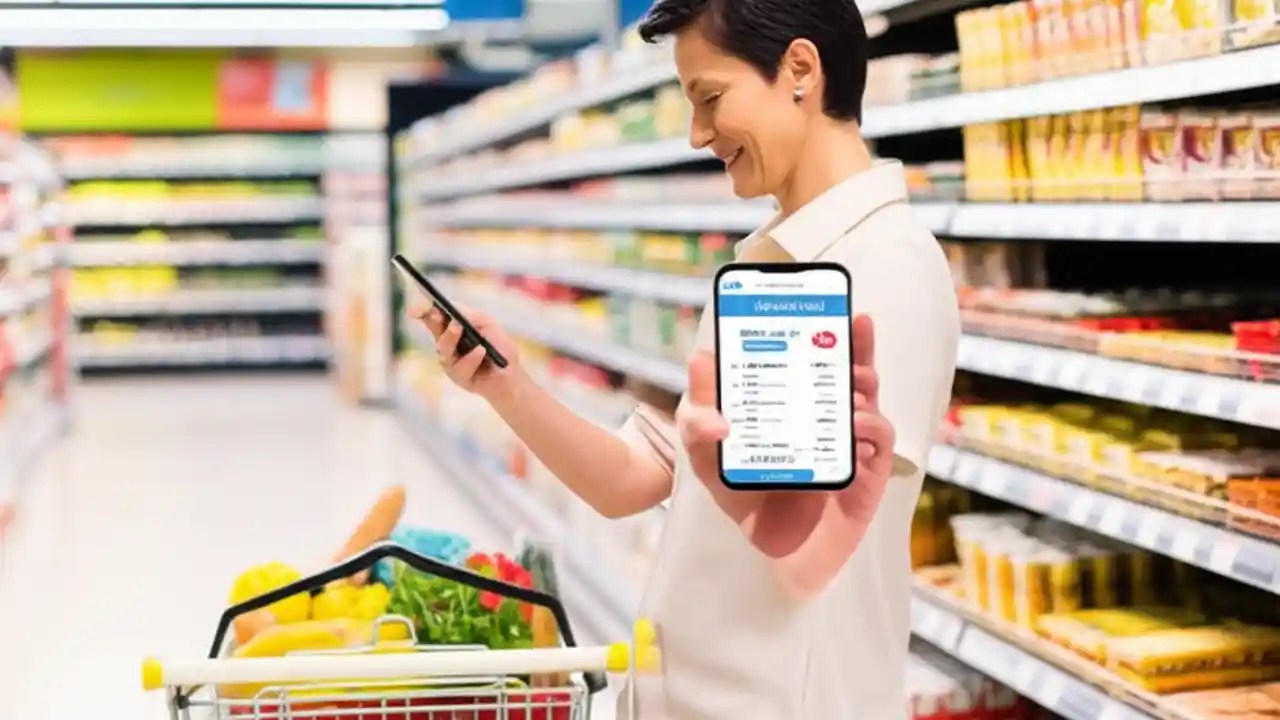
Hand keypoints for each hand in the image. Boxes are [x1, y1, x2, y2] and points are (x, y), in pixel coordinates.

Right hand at [409, 300, 523, 403]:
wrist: (511, 375)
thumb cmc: (500, 347)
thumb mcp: (488, 325)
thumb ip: (471, 316)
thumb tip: (453, 311)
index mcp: (452, 328)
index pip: (433, 316)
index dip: (422, 311)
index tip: (415, 308)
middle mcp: (447, 344)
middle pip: (435, 330)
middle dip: (434, 320)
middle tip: (438, 312)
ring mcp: (451, 362)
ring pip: (443, 350)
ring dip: (450, 337)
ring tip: (458, 326)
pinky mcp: (459, 378)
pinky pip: (460, 368)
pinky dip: (471, 358)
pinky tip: (481, 351)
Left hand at [678, 314, 894, 492]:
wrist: (764, 556)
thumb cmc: (744, 499)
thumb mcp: (708, 455)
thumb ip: (697, 414)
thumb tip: (699, 360)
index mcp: (798, 408)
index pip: (819, 363)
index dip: (831, 333)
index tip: (831, 306)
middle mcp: (829, 422)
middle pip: (854, 374)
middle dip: (856, 346)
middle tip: (851, 325)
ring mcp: (852, 448)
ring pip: (870, 402)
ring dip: (862, 384)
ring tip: (849, 377)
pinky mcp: (866, 477)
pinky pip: (879, 443)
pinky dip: (869, 428)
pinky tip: (852, 426)